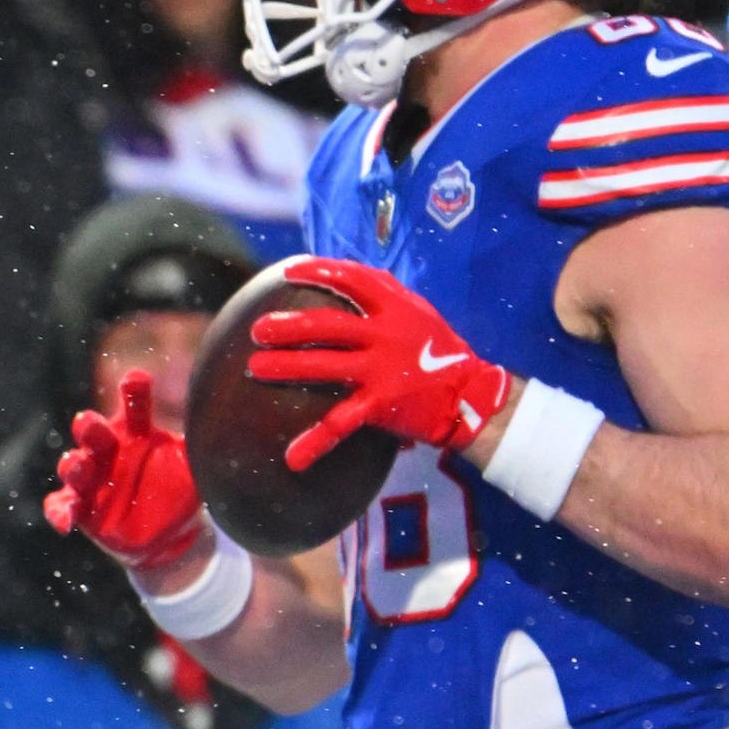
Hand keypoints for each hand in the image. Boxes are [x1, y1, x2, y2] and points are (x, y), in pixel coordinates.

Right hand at [43, 370, 212, 584]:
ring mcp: (92, 479)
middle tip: (88, 422)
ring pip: (74, 467)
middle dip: (89, 427)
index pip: (134, 404)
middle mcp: (110, 450)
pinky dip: (59, 513)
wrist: (170, 535)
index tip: (138, 379)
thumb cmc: (180, 490)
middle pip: (94, 432)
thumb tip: (229, 426)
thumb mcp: (196, 468)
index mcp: (136, 432)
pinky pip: (62, 507)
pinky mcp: (82, 509)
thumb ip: (203, 447)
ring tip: (77, 465)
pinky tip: (64, 523)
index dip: (134, 390)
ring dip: (73, 465)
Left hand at [246, 255, 519, 470]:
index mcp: (396, 306)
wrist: (472, 394)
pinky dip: (316, 441)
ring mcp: (383, 369)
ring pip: (326, 365)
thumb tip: (347, 278)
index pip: (353, 279)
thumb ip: (386, 299)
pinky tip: (293, 458)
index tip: (288, 270)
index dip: (320, 271)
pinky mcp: (382, 404)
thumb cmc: (440, 352)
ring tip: (256, 367)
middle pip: (329, 323)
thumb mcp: (418, 314)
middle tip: (258, 329)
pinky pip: (342, 422)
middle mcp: (387, 334)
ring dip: (287, 366)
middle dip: (290, 325)